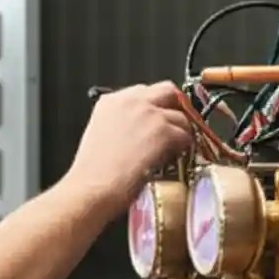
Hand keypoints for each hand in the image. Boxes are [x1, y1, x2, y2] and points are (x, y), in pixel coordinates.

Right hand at [63, 82, 193, 214]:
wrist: (93, 187)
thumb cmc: (93, 172)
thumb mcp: (100, 135)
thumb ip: (121, 123)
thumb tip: (140, 130)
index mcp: (110, 101)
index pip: (143, 91)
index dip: (155, 105)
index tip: (158, 117)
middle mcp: (130, 101)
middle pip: (167, 91)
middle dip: (175, 107)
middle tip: (176, 126)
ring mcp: (149, 114)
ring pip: (180, 116)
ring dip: (180, 131)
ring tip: (173, 149)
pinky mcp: (163, 132)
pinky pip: (185, 135)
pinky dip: (184, 147)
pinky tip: (174, 159)